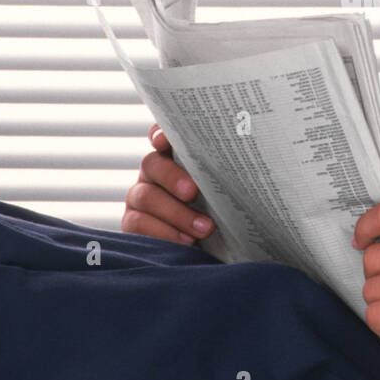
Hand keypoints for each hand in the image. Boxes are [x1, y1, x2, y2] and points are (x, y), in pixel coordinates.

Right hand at [121, 124, 215, 244]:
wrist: (213, 246)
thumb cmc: (222, 210)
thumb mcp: (224, 190)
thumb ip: (223, 174)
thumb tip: (246, 159)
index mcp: (174, 156)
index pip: (161, 135)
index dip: (160, 133)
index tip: (164, 141)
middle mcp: (153, 172)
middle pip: (151, 164)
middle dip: (172, 177)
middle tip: (192, 192)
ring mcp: (139, 197)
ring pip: (146, 197)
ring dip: (176, 213)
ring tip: (204, 228)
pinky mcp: (133, 223)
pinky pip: (139, 224)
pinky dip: (164, 233)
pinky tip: (186, 241)